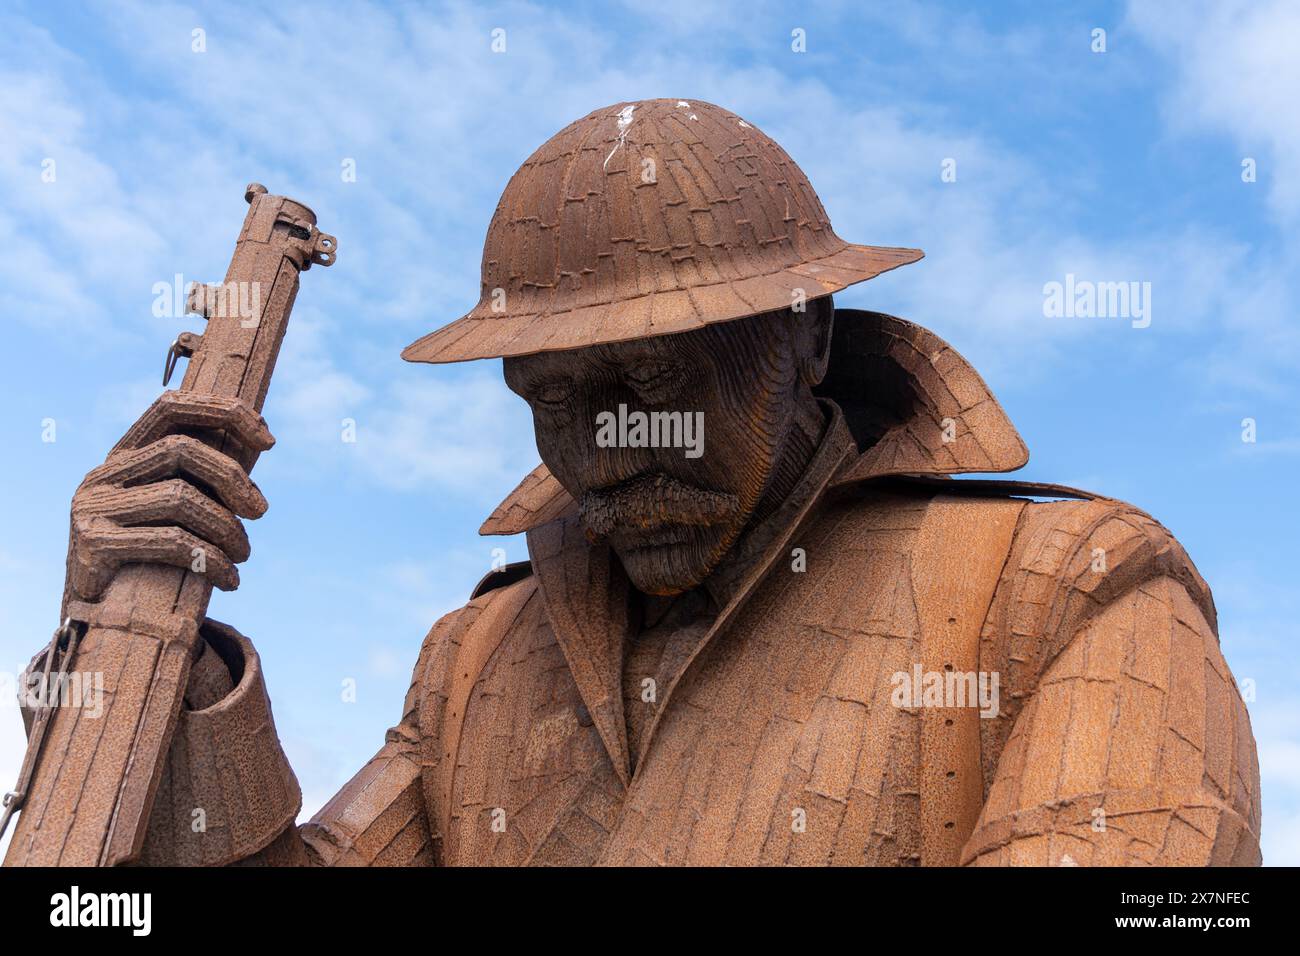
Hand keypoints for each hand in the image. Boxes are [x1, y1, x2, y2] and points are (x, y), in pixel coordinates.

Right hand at [64, 391, 273, 604]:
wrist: (93, 613)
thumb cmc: (147, 553)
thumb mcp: (169, 506)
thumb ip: (201, 474)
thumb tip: (262, 442)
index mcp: (123, 453)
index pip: (171, 406)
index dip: (224, 412)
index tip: (269, 441)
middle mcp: (102, 472)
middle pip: (182, 450)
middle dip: (233, 478)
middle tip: (261, 511)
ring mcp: (92, 505)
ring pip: (180, 497)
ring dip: (227, 528)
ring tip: (244, 554)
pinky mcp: (93, 543)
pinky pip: (170, 541)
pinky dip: (211, 560)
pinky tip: (230, 580)